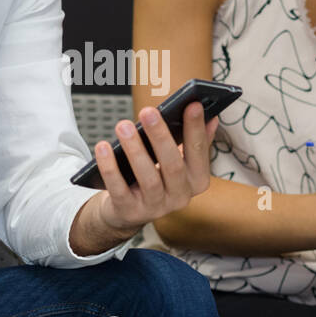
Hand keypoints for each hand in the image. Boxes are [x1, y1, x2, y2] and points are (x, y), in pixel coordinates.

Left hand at [93, 102, 218, 232]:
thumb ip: (193, 142)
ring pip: (147, 178)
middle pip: (173, 165)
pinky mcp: (130, 212)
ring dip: (135, 150)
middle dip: (160, 137)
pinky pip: (119, 189)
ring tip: (123, 126)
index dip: (196, 128)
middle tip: (148, 111)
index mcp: (197, 180)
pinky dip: (110, 168)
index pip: (199, 152)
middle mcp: (180, 197)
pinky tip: (103, 147)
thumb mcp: (177, 161)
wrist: (127, 210)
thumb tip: (212, 117)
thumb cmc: (155, 176)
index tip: (192, 104)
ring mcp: (155, 208)